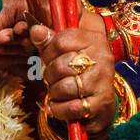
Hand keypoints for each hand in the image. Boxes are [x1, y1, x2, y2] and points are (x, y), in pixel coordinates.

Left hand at [30, 11, 114, 135]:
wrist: (100, 95)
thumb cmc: (79, 66)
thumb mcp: (66, 47)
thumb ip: (50, 39)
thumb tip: (35, 30)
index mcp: (92, 38)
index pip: (60, 41)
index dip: (47, 52)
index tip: (48, 58)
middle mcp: (101, 57)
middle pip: (61, 66)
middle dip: (49, 74)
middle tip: (51, 77)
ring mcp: (103, 80)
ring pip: (65, 87)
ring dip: (54, 92)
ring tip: (56, 91)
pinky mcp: (102, 102)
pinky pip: (72, 107)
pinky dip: (59, 109)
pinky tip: (57, 105)